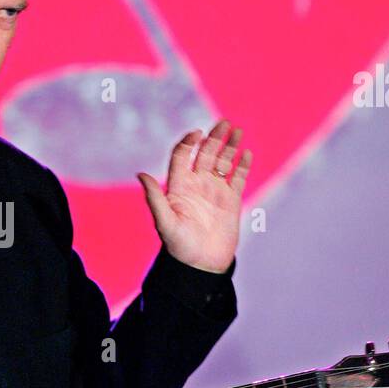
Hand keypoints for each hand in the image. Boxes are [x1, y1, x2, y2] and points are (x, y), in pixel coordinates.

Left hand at [137, 120, 251, 272]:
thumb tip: (141, 174)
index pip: (182, 156)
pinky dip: (243, 165)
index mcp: (179, 186)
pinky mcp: (231, 200)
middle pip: (205, 154)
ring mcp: (215, 191)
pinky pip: (238, 178)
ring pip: (223, 162)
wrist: (201, 265)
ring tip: (237, 130)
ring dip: (230, 146)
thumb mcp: (164, 222)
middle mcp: (197, 184)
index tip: (197, 133)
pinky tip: (247, 154)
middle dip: (214, 137)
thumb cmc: (179, 246)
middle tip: (224, 122)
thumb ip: (155, 198)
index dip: (189, 143)